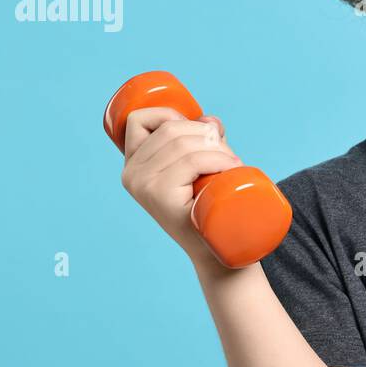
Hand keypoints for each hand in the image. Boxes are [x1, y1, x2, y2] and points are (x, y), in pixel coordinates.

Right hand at [118, 107, 242, 266]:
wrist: (215, 251)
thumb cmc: (210, 207)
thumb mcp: (202, 168)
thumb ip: (203, 141)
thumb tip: (210, 120)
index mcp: (133, 164)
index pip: (139, 120)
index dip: (171, 114)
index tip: (199, 129)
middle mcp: (131, 173)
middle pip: (170, 130)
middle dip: (207, 134)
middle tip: (230, 156)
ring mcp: (143, 185)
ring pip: (184, 144)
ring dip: (219, 149)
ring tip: (234, 165)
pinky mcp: (159, 195)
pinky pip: (192, 161)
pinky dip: (218, 159)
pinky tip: (232, 168)